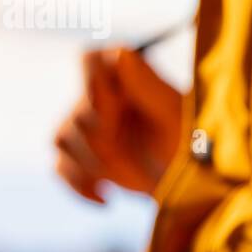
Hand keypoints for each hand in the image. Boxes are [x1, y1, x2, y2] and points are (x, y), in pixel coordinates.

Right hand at [53, 48, 182, 202]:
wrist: (191, 182)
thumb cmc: (191, 140)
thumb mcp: (174, 113)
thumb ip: (147, 84)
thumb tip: (120, 53)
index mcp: (126, 73)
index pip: (89, 59)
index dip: (94, 87)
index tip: (116, 112)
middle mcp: (102, 93)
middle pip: (77, 110)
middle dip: (105, 140)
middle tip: (140, 156)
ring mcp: (86, 123)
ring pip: (63, 138)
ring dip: (96, 164)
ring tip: (136, 178)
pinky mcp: (79, 154)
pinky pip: (60, 166)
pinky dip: (80, 185)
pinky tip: (107, 199)